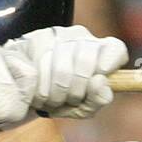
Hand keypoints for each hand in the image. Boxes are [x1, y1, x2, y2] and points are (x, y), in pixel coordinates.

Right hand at [2, 25, 127, 118]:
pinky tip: (38, 91)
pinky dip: (40, 88)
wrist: (27, 93)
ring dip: (56, 93)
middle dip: (77, 90)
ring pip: (62, 69)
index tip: (99, 79)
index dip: (109, 64)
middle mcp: (79, 37)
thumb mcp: (83, 106)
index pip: (114, 49)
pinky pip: (40, 69)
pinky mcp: (32, 40)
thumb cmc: (61, 99)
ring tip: (52, 98)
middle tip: (68, 99)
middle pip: (86, 61)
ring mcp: (56, 35)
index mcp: (98, 51)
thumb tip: (100, 82)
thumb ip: (98, 99)